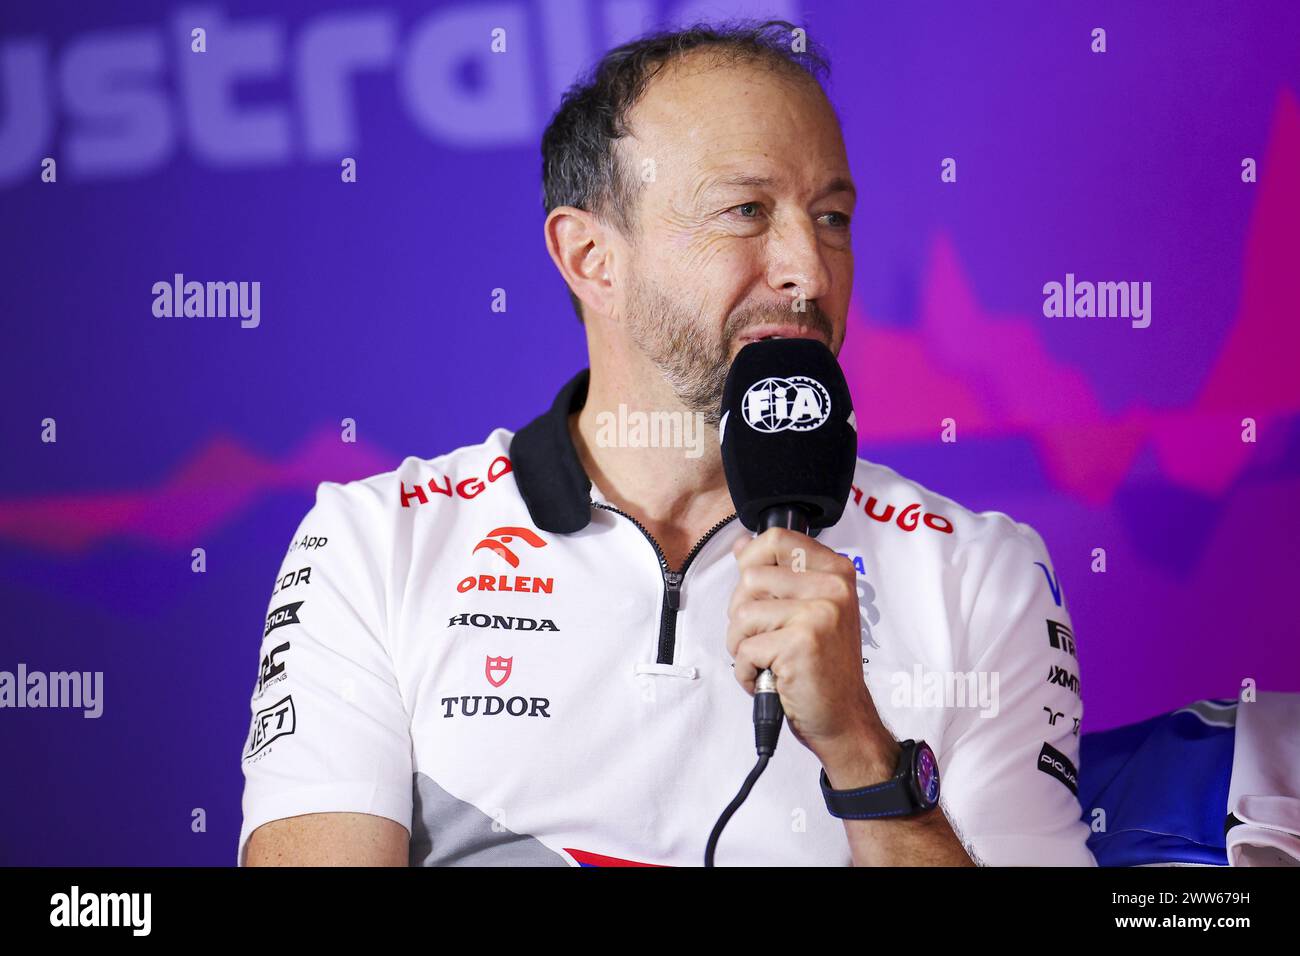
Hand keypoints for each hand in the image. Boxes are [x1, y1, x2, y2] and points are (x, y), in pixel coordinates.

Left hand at [726, 527, 894, 777]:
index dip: (751, 561)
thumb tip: (741, 544)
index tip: (756, 592)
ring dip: (741, 646)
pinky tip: (771, 678)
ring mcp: (818, 614)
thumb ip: (776, 575)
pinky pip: (745, 649)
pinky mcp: (800, 644)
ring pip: (741, 614)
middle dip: (742, 615)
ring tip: (767, 661)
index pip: (775, 538)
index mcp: (835, 571)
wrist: (844, 717)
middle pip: (749, 578)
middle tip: (765, 639)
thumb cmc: (821, 666)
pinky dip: (747, 672)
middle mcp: (832, 587)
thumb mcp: (807, 610)